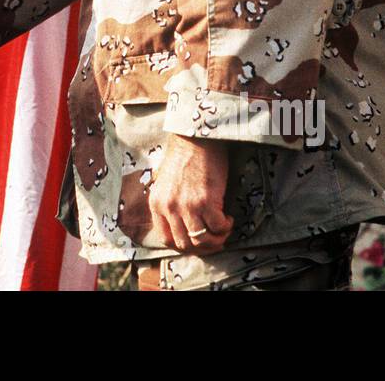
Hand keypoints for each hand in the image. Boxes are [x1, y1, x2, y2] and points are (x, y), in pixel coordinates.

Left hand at [148, 133, 233, 253]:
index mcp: (156, 204)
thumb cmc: (184, 157)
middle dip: (202, 247)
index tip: (196, 242)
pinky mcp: (206, 201)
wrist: (196, 138)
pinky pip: (218, 227)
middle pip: (185, 244)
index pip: (166, 239)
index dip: (183, 246)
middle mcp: (169, 207)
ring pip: (201, 240)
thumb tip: (184, 225)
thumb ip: (169, 204)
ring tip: (223, 229)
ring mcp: (187, 206)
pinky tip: (228, 217)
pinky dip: (225, 227)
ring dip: (216, 239)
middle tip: (214, 240)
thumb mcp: (166, 184)